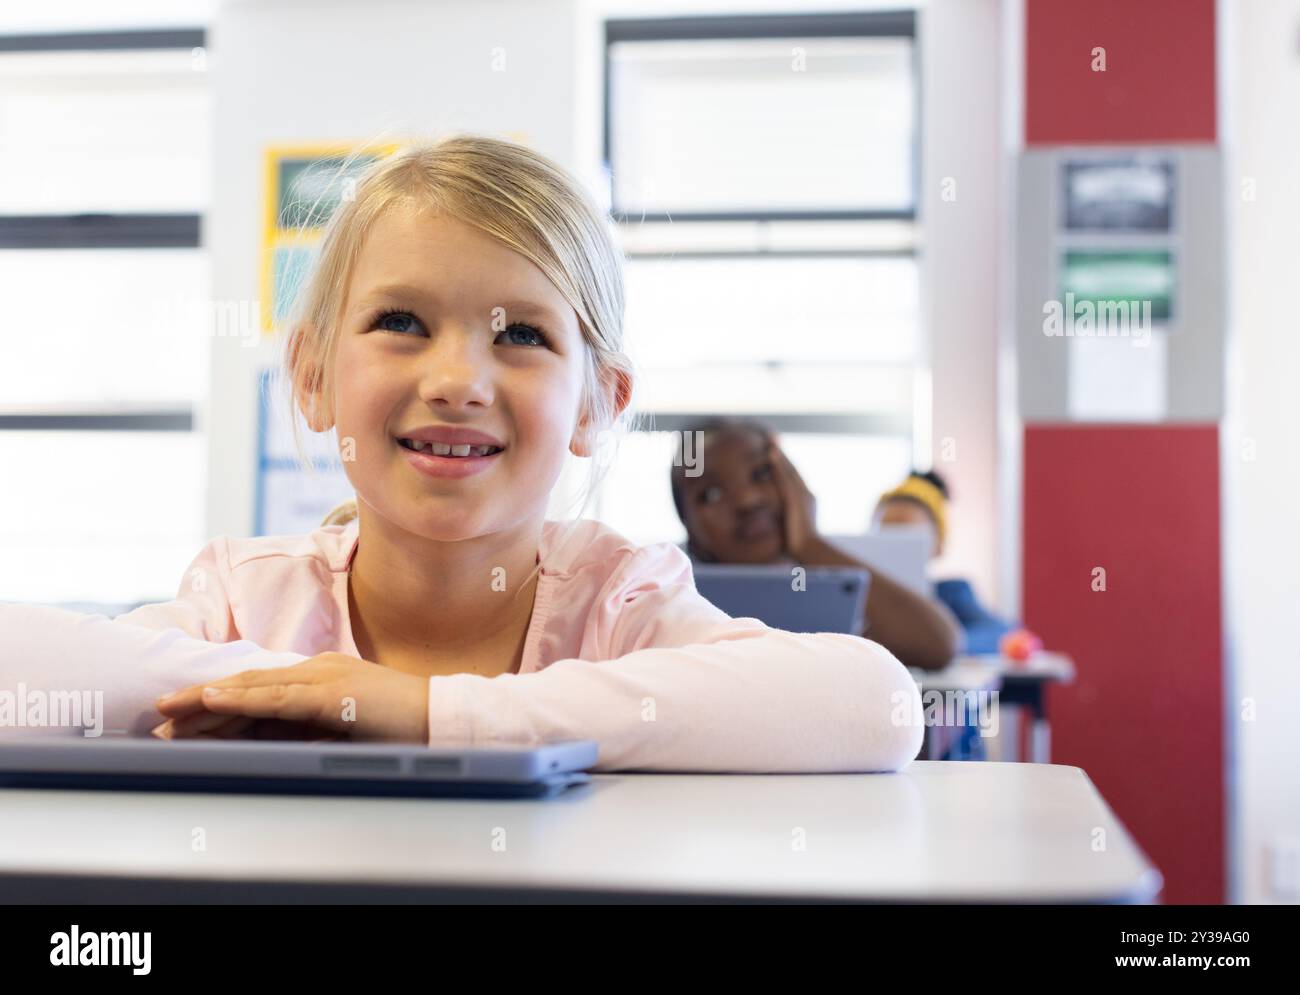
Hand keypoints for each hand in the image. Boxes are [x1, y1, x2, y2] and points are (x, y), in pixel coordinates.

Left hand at [152, 653, 429, 743]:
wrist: (442, 719)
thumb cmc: (400, 729)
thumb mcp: (344, 730)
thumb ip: (308, 731)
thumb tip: (268, 745)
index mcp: (320, 678)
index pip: (259, 689)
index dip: (218, 702)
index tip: (182, 716)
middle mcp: (317, 669)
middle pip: (248, 683)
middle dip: (200, 700)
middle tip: (159, 713)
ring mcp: (323, 677)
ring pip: (253, 687)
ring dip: (208, 700)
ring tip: (170, 708)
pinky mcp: (330, 693)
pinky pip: (276, 698)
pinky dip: (240, 699)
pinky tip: (212, 701)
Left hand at [767, 436, 818, 558]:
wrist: (810, 550)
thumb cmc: (800, 544)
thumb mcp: (791, 527)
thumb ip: (785, 517)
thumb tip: (777, 517)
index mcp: (806, 498)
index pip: (793, 476)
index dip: (784, 463)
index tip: (774, 449)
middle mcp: (806, 493)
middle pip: (792, 468)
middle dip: (781, 452)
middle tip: (772, 436)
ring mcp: (802, 495)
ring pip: (789, 470)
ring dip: (779, 453)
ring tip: (770, 439)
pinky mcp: (796, 499)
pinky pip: (785, 478)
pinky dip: (778, 465)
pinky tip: (770, 454)